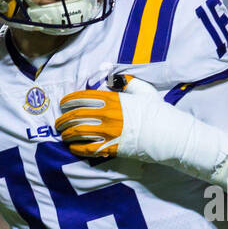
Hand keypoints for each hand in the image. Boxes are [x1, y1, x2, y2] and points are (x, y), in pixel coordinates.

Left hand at [56, 75, 186, 162]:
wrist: (168, 134)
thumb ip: (128, 83)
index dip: (68, 100)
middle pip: (76, 116)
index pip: (82, 97)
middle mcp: (107, 115)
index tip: (63, 103)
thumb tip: (115, 79)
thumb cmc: (157, 112)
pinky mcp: (111, 148)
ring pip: (78, 132)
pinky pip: (87, 149)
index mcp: (112, 99)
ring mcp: (108, 133)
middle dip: (63, 119)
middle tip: (59, 122)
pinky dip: (76, 148)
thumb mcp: (144, 91)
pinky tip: (72, 147)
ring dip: (66, 133)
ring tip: (63, 134)